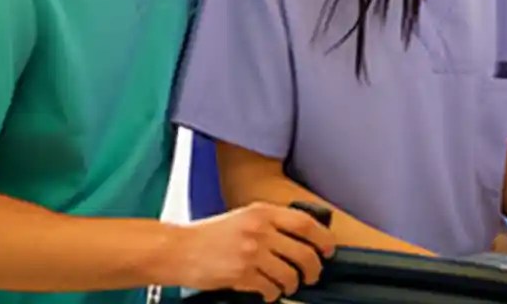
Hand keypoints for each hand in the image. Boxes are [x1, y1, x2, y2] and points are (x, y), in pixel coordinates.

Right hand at [171, 202, 336, 299]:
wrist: (178, 250)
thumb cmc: (209, 234)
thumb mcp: (244, 217)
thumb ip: (271, 222)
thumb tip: (302, 236)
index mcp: (263, 212)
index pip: (306, 224)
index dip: (323, 239)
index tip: (328, 250)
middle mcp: (260, 231)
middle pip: (303, 253)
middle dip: (314, 268)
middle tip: (313, 274)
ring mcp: (251, 253)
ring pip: (289, 274)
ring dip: (293, 284)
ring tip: (289, 286)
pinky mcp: (241, 275)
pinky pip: (270, 289)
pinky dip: (273, 294)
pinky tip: (269, 292)